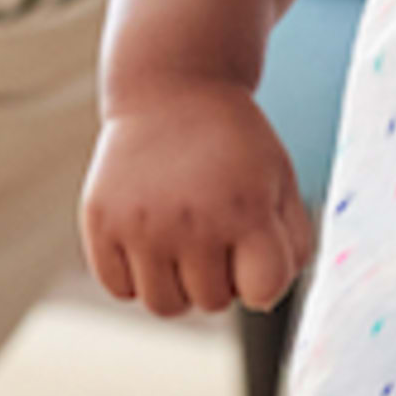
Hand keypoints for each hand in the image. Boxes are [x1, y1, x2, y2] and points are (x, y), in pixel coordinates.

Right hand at [83, 89, 313, 318]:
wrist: (171, 89)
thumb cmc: (234, 145)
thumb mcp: (280, 180)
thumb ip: (293, 243)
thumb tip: (263, 301)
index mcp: (245, 210)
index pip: (262, 293)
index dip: (262, 279)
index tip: (252, 248)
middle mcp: (192, 222)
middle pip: (211, 303)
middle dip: (219, 277)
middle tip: (213, 232)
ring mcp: (142, 224)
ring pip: (163, 306)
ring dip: (177, 285)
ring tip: (180, 241)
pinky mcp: (101, 222)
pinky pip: (119, 289)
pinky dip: (134, 276)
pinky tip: (146, 237)